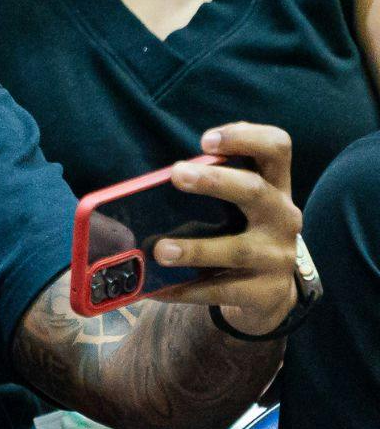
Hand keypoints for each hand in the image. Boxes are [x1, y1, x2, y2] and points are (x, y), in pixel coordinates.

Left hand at [152, 123, 301, 335]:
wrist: (270, 291)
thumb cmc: (241, 233)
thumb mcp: (238, 206)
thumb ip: (211, 187)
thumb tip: (145, 186)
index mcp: (274, 186)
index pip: (276, 148)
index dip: (246, 137)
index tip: (206, 140)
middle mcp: (282, 216)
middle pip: (255, 190)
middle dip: (215, 181)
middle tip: (176, 174)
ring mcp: (278, 255)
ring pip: (237, 249)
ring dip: (195, 249)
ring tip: (159, 250)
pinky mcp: (266, 291)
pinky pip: (222, 291)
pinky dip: (188, 290)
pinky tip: (159, 289)